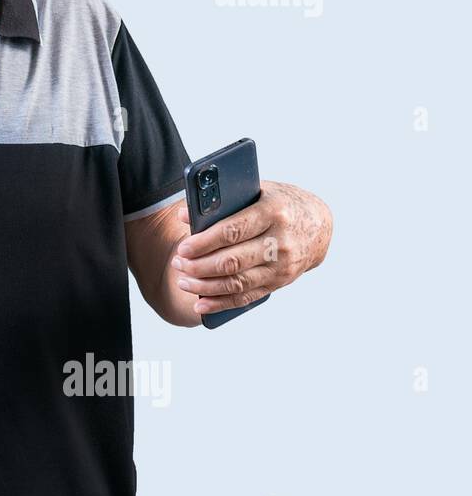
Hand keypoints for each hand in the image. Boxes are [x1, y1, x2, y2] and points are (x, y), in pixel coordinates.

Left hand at [171, 180, 332, 316]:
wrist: (318, 225)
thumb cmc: (277, 203)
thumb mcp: (255, 192)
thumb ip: (221, 202)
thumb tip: (183, 215)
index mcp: (273, 212)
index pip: (232, 231)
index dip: (204, 243)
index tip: (182, 248)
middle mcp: (281, 241)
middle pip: (233, 260)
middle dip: (199, 266)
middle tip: (178, 264)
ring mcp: (282, 266)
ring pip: (237, 282)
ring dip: (205, 286)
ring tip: (183, 281)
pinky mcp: (280, 282)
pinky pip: (246, 297)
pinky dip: (221, 303)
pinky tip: (200, 304)